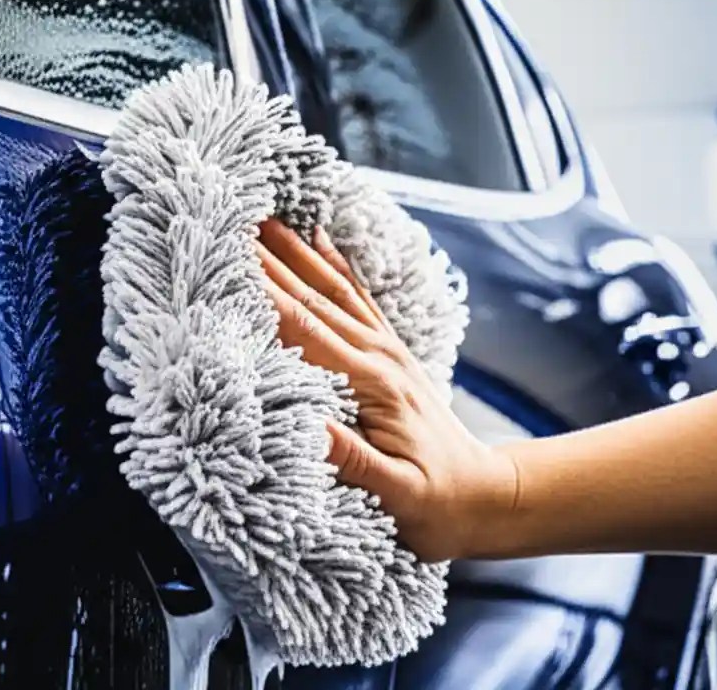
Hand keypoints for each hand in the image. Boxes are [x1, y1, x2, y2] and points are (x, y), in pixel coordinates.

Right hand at [256, 219, 519, 561]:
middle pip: (312, 296)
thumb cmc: (438, 504)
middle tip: (229, 218)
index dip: (264, 294)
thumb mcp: (398, 495)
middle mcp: (378, 355)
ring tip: (260, 212)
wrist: (487, 497)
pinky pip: (356, 296)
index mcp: (372, 384)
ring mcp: (385, 349)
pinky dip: (332, 262)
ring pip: (332, 286)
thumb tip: (305, 427)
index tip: (229, 261)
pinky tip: (315, 235)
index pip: (305, 329)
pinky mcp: (388, 352)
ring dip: (294, 250)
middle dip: (267, 258)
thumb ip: (354, 461)